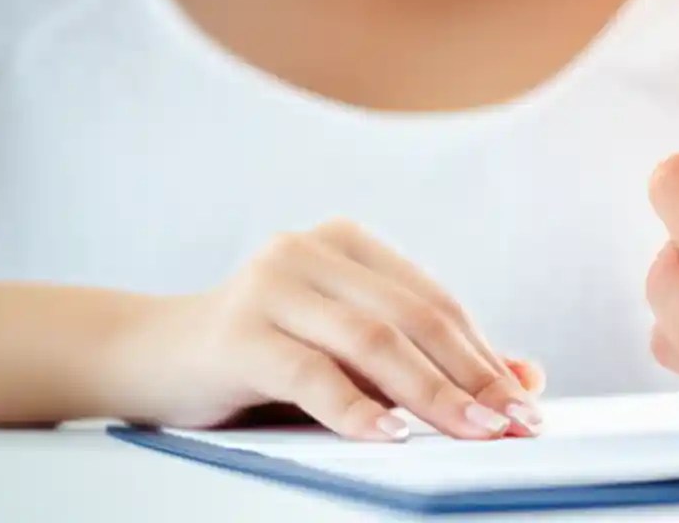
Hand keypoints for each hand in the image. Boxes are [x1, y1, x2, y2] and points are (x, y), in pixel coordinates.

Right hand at [113, 219, 543, 440]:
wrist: (151, 355)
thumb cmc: (266, 354)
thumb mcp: (352, 352)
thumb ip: (430, 360)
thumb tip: (526, 379)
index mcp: (348, 242)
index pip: (435, 301)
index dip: (485, 354)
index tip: (526, 404)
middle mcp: (311, 249)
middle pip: (412, 318)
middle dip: (471, 376)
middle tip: (512, 424)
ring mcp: (271, 285)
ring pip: (371, 341)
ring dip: (431, 394)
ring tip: (473, 431)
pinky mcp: (237, 332)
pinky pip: (310, 372)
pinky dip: (355, 407)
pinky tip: (391, 435)